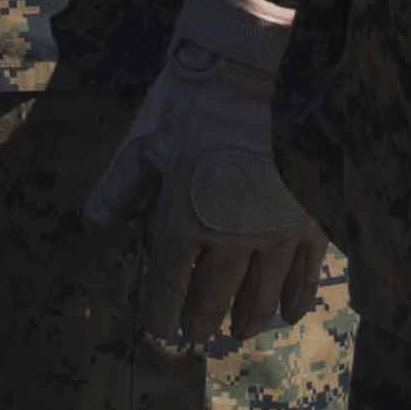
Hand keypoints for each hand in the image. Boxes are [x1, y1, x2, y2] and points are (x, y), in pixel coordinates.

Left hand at [83, 0, 328, 341]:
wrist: (270, 72)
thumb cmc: (199, 100)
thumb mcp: (148, 139)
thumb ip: (121, 186)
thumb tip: (97, 222)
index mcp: (183, 220)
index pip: (167, 283)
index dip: (161, 313)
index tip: (158, 331)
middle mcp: (231, 238)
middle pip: (215, 297)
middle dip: (202, 321)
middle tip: (197, 337)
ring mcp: (277, 233)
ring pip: (261, 295)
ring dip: (248, 318)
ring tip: (238, 333)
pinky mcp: (313, 222)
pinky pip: (305, 274)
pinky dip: (295, 298)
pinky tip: (290, 312)